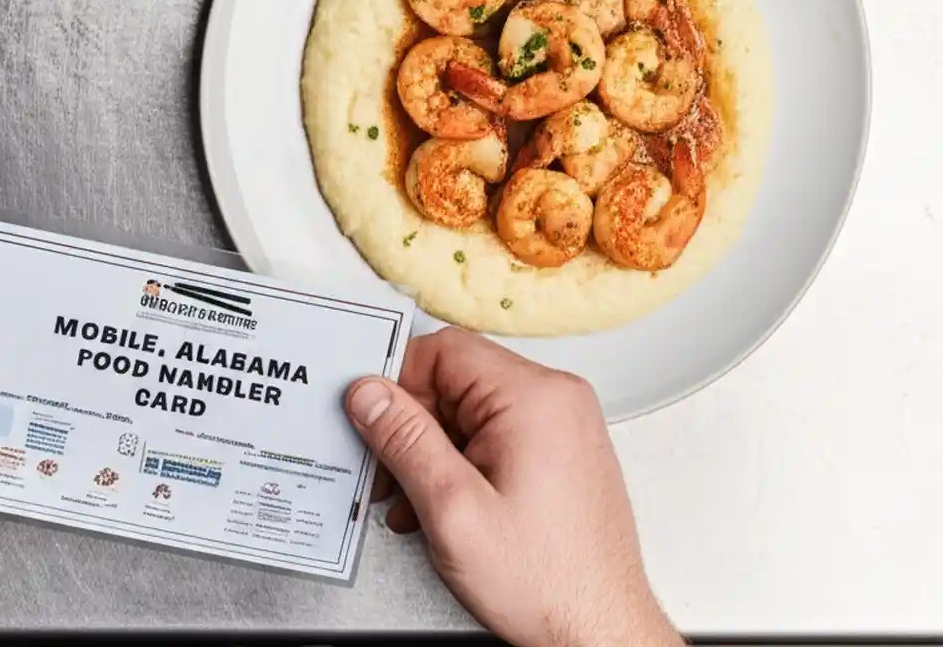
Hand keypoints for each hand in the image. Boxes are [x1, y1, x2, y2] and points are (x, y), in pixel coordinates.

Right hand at [346, 328, 680, 646]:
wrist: (599, 629)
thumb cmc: (548, 582)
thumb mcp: (452, 509)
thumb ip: (404, 440)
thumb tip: (369, 393)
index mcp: (534, 398)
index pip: (446, 350)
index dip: (397, 380)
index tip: (369, 414)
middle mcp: (556, 402)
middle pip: (456, 379)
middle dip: (410, 425)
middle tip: (384, 469)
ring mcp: (562, 427)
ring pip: (470, 411)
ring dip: (430, 450)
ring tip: (411, 499)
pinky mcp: (559, 453)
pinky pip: (493, 436)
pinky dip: (459, 464)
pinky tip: (440, 506)